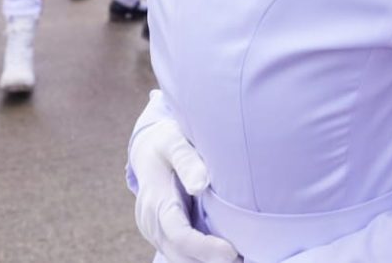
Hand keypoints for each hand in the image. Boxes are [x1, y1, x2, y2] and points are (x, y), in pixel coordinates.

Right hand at [130, 117, 238, 262]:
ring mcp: (153, 230)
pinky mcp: (161, 234)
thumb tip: (200, 184)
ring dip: (205, 262)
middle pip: (179, 253)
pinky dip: (200, 257)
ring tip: (240, 258)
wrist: (148, 148)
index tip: (232, 252)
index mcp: (155, 199)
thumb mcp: (174, 141)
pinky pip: (179, 253)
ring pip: (178, 258)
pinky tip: (223, 254)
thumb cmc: (167, 141)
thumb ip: (187, 159)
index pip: (178, 234)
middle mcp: (151, 220)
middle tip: (244, 260)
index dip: (204, 248)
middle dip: (209, 261)